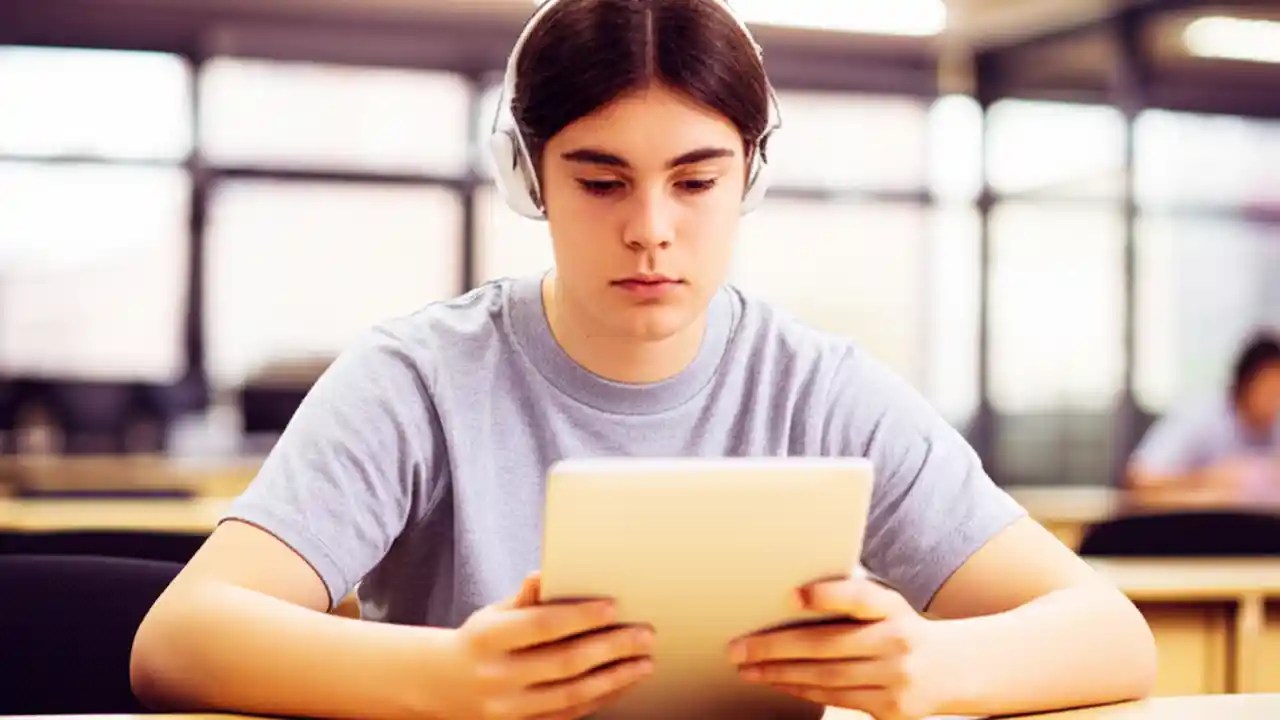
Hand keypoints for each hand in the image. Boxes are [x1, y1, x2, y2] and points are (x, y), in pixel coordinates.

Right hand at [432, 573, 655, 719]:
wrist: (444, 685)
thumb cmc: (481, 640)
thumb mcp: (493, 612)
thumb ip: (524, 598)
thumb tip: (544, 575)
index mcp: (489, 638)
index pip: (541, 625)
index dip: (579, 616)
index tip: (614, 607)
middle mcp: (498, 675)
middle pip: (564, 662)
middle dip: (611, 648)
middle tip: (644, 636)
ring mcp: (509, 707)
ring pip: (572, 694)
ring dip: (615, 678)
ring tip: (644, 662)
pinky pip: (569, 714)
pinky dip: (601, 698)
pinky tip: (623, 683)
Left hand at [728, 578, 943, 719]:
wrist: (954, 668)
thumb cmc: (901, 627)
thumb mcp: (887, 605)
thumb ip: (849, 597)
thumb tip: (791, 595)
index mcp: (893, 607)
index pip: (861, 597)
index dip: (827, 596)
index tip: (793, 595)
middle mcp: (897, 641)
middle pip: (826, 645)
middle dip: (775, 648)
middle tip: (738, 649)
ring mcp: (895, 678)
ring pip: (826, 677)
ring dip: (779, 674)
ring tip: (747, 669)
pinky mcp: (891, 708)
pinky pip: (836, 698)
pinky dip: (802, 690)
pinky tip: (778, 683)